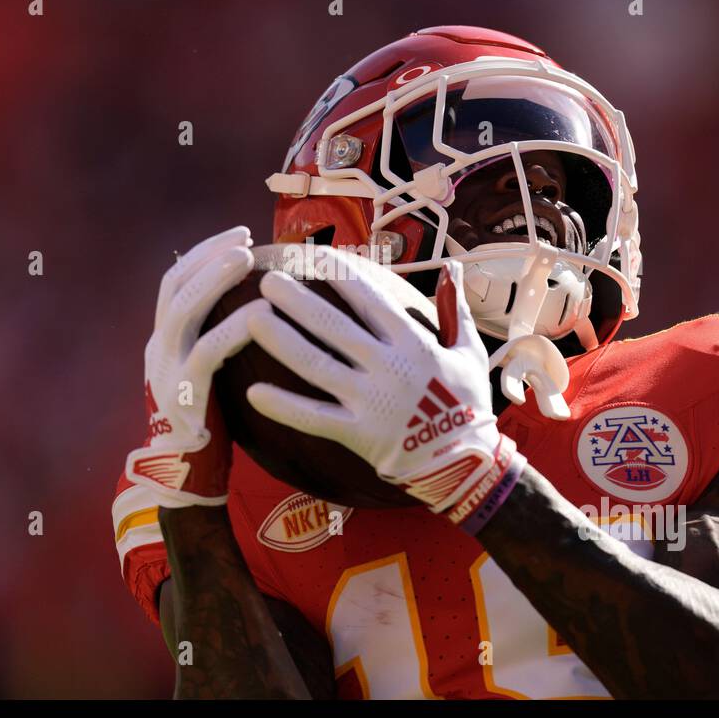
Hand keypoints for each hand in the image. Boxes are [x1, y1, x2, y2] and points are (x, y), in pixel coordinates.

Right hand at [124, 226, 263, 507]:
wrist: (188, 475)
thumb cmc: (210, 418)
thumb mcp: (205, 369)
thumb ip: (216, 335)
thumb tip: (255, 298)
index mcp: (161, 339)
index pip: (174, 281)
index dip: (204, 253)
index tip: (239, 235)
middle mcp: (156, 349)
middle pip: (175, 287)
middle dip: (209, 256)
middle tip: (244, 238)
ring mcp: (164, 371)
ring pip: (182, 311)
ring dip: (213, 281)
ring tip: (245, 261)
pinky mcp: (181, 396)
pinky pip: (205, 354)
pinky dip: (231, 330)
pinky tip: (257, 315)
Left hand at [245, 249, 525, 530]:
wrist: (464, 463)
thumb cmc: (466, 403)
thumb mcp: (469, 351)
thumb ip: (456, 309)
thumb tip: (453, 267)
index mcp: (413, 343)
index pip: (369, 299)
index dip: (340, 274)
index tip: (313, 254)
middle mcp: (387, 367)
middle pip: (333, 328)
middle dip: (298, 301)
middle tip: (266, 280)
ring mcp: (370, 401)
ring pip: (316, 366)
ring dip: (281, 341)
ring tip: (250, 319)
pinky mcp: (357, 433)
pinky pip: (314, 417)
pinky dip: (284, 406)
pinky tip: (253, 393)